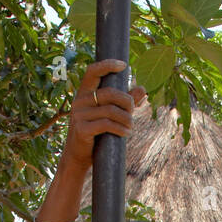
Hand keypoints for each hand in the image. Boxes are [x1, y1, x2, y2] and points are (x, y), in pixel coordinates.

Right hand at [60, 58, 145, 174]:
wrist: (79, 156)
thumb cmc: (96, 132)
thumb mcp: (109, 114)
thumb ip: (124, 102)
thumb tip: (142, 89)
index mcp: (85, 93)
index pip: (92, 71)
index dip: (107, 65)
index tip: (124, 65)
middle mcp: (79, 101)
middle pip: (110, 93)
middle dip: (127, 102)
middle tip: (132, 111)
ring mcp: (79, 115)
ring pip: (111, 111)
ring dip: (126, 119)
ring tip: (130, 126)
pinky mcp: (82, 129)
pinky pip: (107, 125)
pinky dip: (121, 129)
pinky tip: (126, 133)